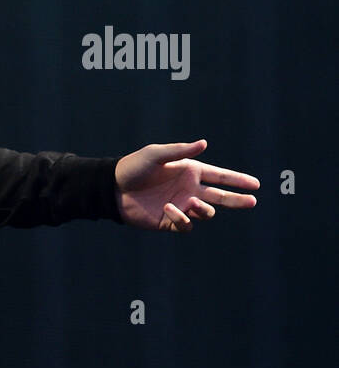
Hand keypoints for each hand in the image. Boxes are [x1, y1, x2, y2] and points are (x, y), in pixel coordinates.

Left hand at [114, 139, 258, 232]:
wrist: (111, 189)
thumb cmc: (132, 168)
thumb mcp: (155, 155)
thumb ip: (179, 151)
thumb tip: (204, 143)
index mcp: (189, 172)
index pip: (220, 176)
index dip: (237, 180)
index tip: (256, 184)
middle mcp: (189, 189)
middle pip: (220, 196)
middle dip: (237, 199)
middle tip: (252, 201)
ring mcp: (181, 206)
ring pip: (206, 213)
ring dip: (205, 209)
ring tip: (194, 202)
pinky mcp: (169, 221)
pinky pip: (185, 224)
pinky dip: (182, 218)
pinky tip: (168, 209)